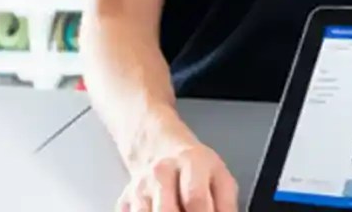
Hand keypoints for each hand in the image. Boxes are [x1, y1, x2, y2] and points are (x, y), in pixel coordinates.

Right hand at [118, 134, 238, 211]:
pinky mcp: (124, 201)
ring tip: (177, 211)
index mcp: (191, 163)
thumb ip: (227, 204)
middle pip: (166, 211)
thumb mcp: (219, 176)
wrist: (157, 146)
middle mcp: (161, 173)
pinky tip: (157, 211)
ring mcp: (139, 188)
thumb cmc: (193, 165)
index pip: (195, 198)